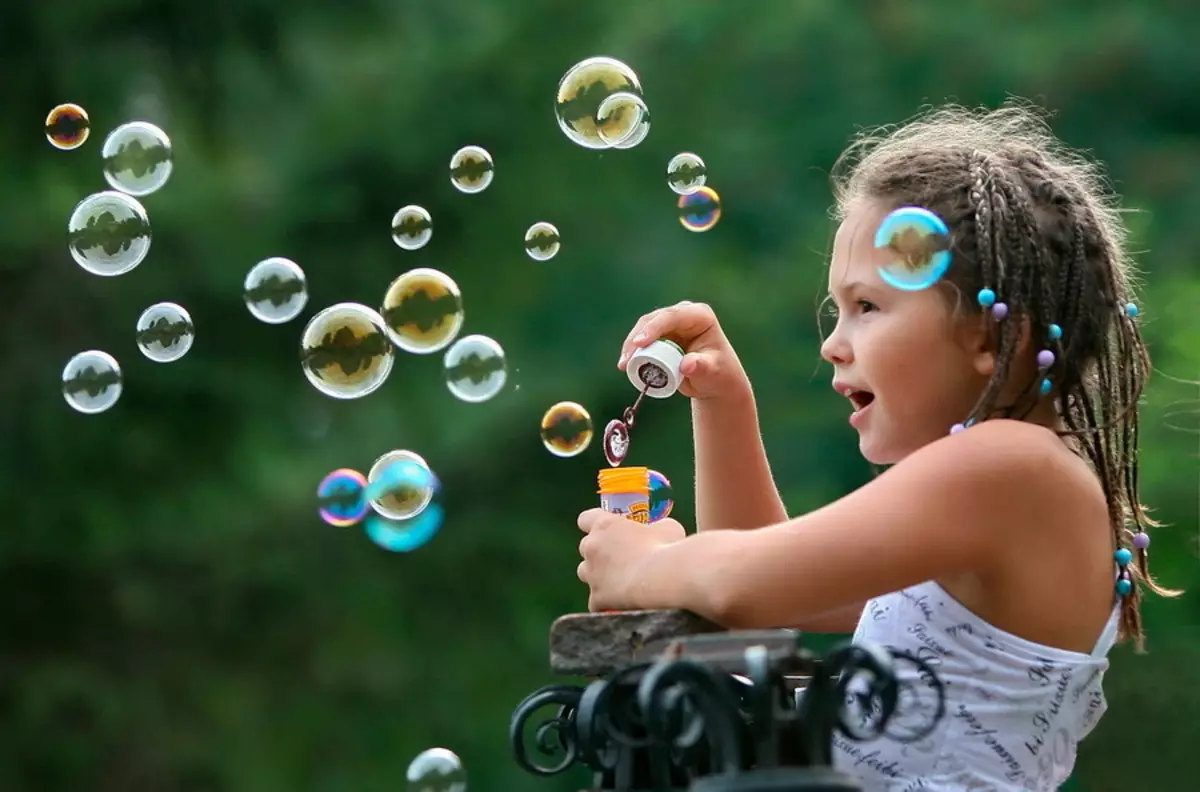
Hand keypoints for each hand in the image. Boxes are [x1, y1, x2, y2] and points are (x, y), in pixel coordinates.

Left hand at [576, 508, 686, 610]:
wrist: (663, 578)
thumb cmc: (665, 547)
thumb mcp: (667, 527)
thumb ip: (656, 527)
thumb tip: (660, 531)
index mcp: (605, 525)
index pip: (585, 519)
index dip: (594, 524)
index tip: (607, 530)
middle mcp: (592, 547)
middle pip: (586, 547)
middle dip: (598, 551)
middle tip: (619, 557)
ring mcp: (592, 574)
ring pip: (585, 573)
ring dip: (597, 575)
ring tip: (618, 582)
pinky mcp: (596, 598)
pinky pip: (595, 602)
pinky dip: (605, 603)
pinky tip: (620, 605)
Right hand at [617, 301, 749, 400]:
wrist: (713, 381)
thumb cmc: (718, 373)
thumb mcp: (713, 372)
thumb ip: (702, 367)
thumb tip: (686, 365)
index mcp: (700, 316)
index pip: (673, 316)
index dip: (654, 327)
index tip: (640, 343)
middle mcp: (683, 314)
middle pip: (653, 320)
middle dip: (637, 338)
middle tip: (626, 360)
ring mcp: (669, 323)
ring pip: (642, 328)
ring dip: (631, 346)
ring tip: (624, 366)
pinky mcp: (659, 335)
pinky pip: (641, 340)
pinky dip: (632, 352)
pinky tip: (625, 365)